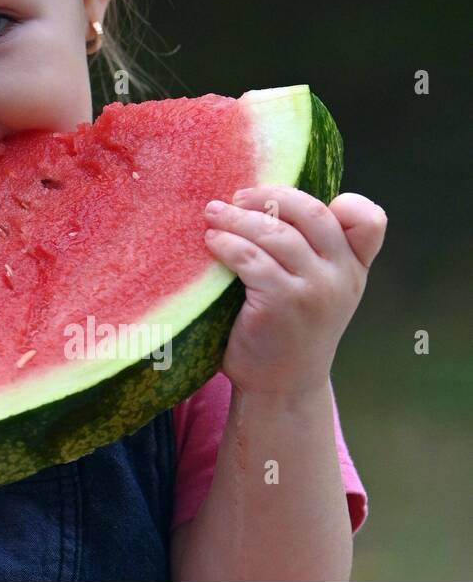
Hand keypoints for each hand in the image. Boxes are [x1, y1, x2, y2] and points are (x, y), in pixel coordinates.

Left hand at [202, 186, 386, 397]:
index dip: (345, 202)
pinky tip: (212, 242)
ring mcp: (315, 290)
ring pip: (275, 233)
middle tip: (237, 197)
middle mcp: (341, 277)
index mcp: (353, 267)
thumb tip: (261, 199)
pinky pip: (250, 258)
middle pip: (312, 213)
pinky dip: (227, 243)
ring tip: (213, 214)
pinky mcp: (282, 303)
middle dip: (270, 196)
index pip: (368, 222)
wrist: (283, 385)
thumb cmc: (289, 328)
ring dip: (237, 218)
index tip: (296, 201)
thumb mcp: (316, 291)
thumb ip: (310, 253)